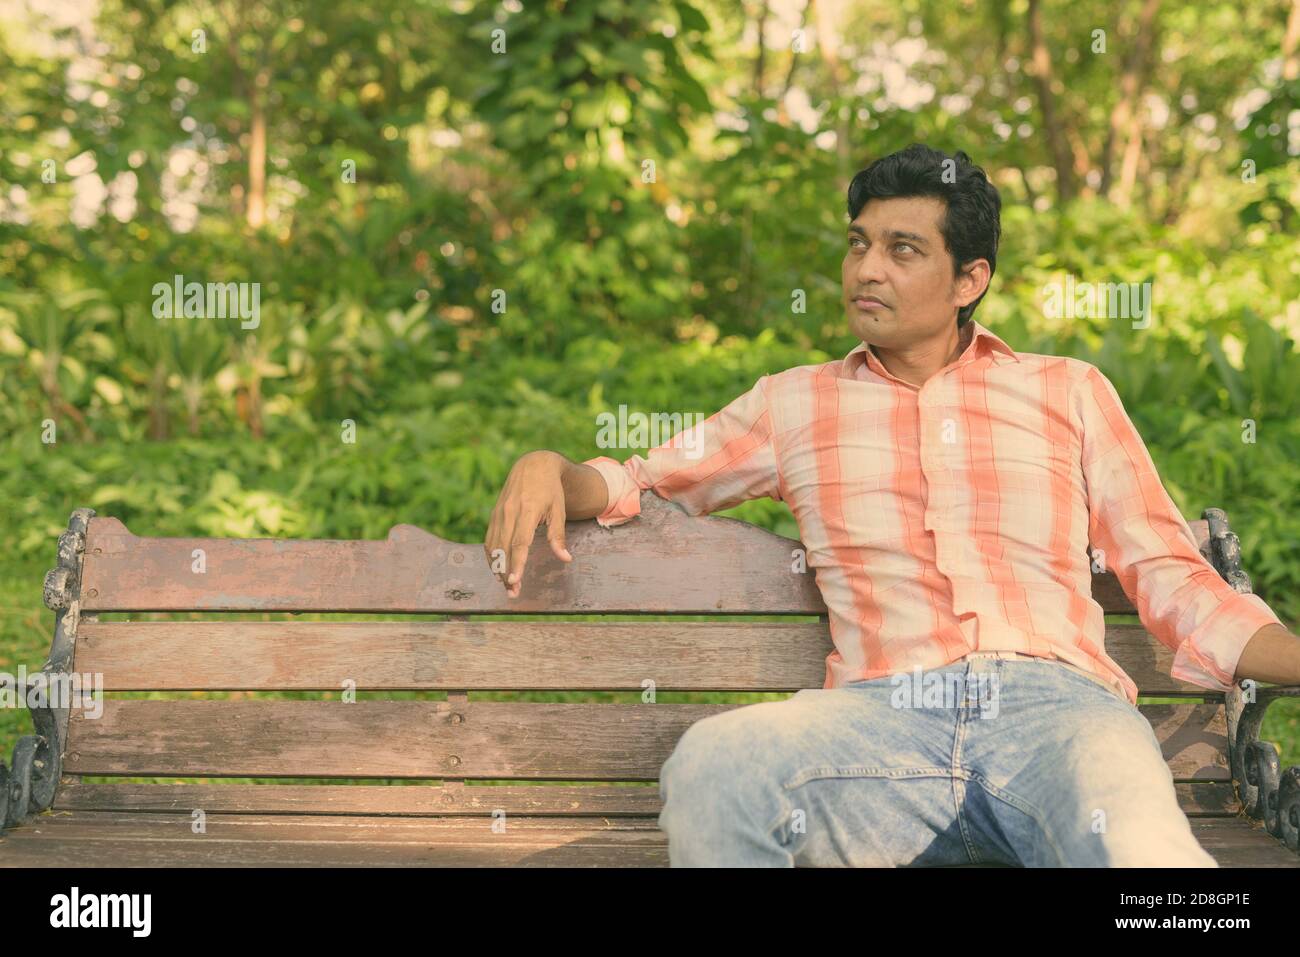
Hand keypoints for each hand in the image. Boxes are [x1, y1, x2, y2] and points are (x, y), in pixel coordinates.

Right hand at [484, 450, 573, 597]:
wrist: (533, 465)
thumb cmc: (551, 490)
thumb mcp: (559, 510)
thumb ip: (558, 536)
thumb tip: (565, 559)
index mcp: (528, 510)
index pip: (520, 542)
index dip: (517, 563)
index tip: (514, 581)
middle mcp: (510, 512)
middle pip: (504, 548)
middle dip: (507, 572)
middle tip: (513, 592)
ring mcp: (499, 513)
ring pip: (494, 545)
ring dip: (497, 567)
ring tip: (506, 585)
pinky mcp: (494, 514)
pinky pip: (489, 539)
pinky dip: (491, 556)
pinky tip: (498, 568)